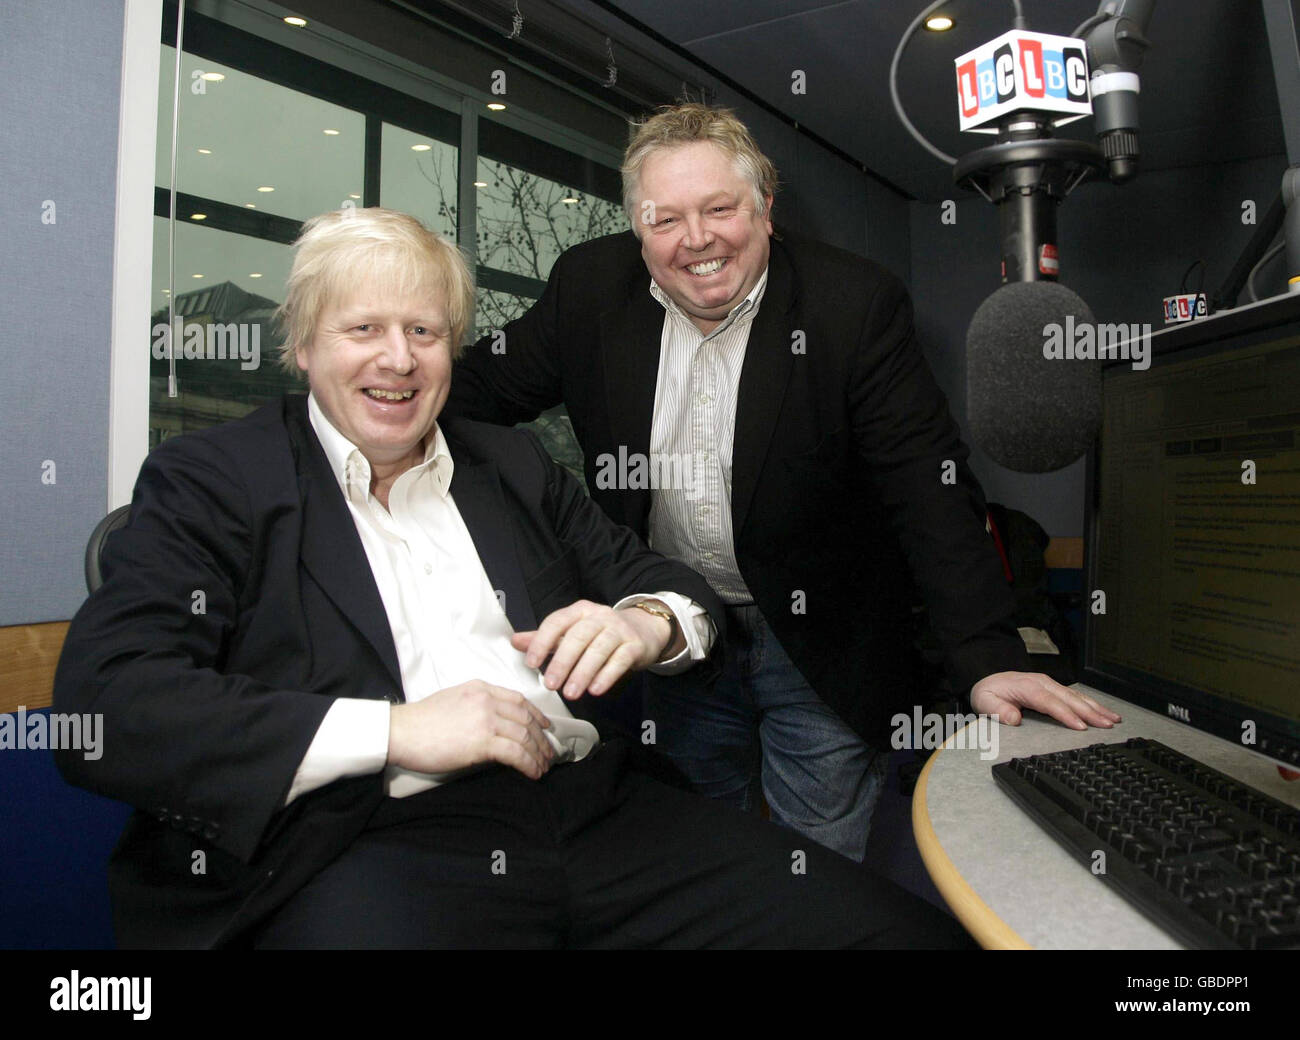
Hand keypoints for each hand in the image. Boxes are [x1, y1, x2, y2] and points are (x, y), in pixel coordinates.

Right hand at [387, 680, 554, 779]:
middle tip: (548, 753)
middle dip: (541, 738)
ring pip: (525, 736)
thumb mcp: (454, 700)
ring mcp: (486, 720)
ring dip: (538, 754)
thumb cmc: (421, 721)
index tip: (545, 728)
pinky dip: (528, 764)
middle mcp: (487, 700)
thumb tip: (496, 724)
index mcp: (481, 688)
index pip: (519, 699)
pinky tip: (532, 773)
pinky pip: (516, 753)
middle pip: (526, 718)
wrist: (401, 732)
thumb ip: (477, 706)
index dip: (537, 715)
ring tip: (542, 767)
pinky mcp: (482, 742)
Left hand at [510, 599, 672, 699]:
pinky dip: (606, 675)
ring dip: (582, 673)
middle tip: (550, 685)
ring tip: (570, 693)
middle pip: (578, 637)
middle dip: (562, 662)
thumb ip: (545, 638)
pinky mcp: (635, 645)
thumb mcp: (572, 631)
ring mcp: (619, 629)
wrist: (643, 629)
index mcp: (580, 610)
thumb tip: (515, 641)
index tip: (531, 663)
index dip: (542, 641)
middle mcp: (600, 616)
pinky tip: (595, 690)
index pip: (557, 622)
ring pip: (599, 649)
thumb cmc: (601, 632)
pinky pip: (620, 660)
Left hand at [970, 671, 1121, 730]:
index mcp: (1026, 687)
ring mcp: (1049, 684)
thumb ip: (997, 710)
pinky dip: (1092, 704)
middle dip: (1090, 712)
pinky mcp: (1054, 688)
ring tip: (1113, 719)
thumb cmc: (988, 692)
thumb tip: (1012, 718)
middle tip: (1107, 724)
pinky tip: (1104, 712)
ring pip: (1077, 696)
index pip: (1049, 702)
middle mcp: (1042, 683)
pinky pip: (1076, 696)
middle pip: (1069, 699)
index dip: (1066, 714)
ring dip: (1096, 708)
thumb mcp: (984, 701)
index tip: (1080, 726)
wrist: (988, 679)